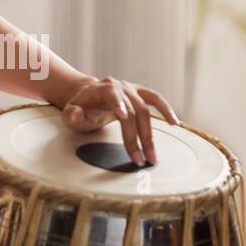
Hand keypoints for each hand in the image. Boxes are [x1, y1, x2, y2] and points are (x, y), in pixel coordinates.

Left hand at [60, 75, 178, 166]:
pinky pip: (157, 100)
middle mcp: (120, 86)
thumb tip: (78, 114)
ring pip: (146, 111)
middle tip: (139, 159)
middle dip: (136, 136)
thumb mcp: (69, 113)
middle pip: (132, 110)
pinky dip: (167, 111)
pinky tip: (176, 123)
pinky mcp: (141, 94)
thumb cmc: (79, 108)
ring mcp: (132, 89)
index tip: (122, 116)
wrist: (89, 96)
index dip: (117, 103)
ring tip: (152, 156)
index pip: (111, 93)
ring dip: (150, 135)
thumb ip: (72, 115)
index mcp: (102, 88)